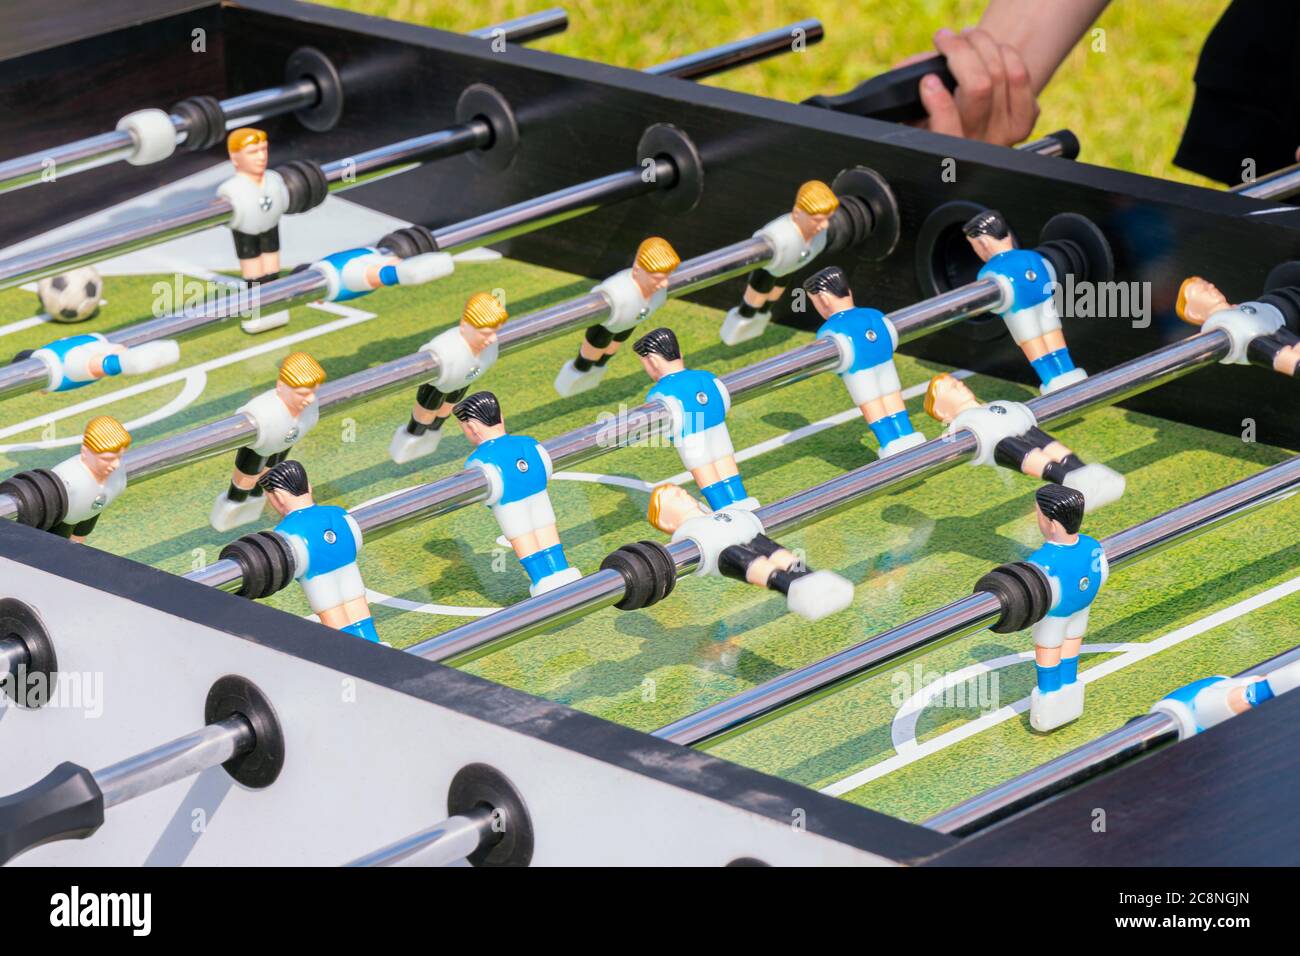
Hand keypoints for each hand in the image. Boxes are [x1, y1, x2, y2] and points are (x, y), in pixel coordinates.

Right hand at [901, 27, 1038, 145]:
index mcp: (945, 149)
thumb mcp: (912, 113)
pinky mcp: (1024, 122)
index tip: (928, 80)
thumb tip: (906, 71)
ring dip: (982, 43)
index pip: (946, 129)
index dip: (938, 101)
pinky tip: (994, 50)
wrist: (968, 121)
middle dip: (962, 52)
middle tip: (948, 39)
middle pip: (978, 88)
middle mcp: (976, 145)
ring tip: (968, 35)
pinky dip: (1006, 54)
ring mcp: (1004, 134)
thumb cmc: (935, 112)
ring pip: (999, 75)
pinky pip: (1019, 76)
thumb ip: (906, 93)